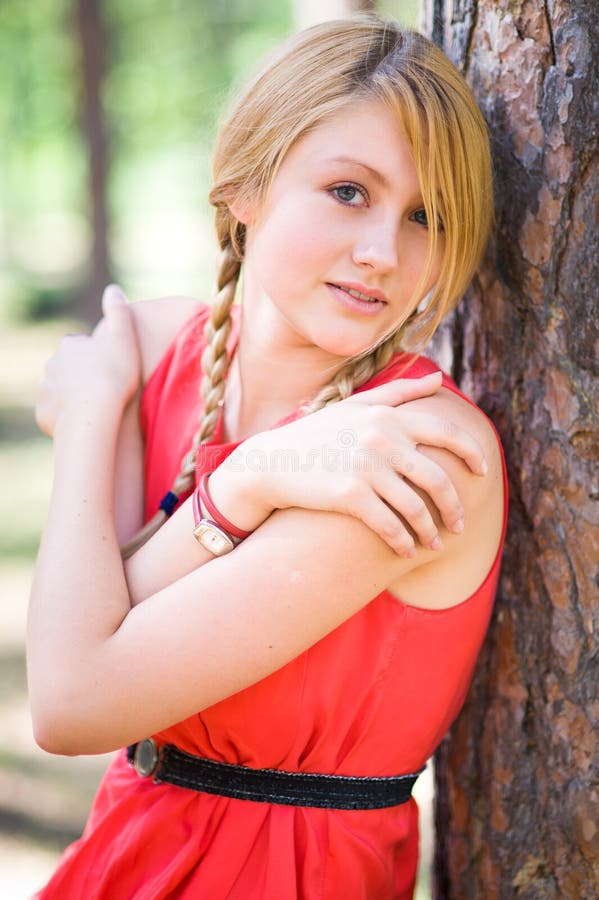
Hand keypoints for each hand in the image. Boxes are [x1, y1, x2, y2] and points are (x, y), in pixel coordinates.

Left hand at [35, 285, 140, 436]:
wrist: (95, 413)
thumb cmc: (113, 374)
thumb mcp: (123, 337)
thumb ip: (118, 312)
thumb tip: (113, 289)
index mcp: (70, 347)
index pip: (80, 347)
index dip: (94, 355)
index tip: (108, 365)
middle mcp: (52, 366)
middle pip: (66, 368)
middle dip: (79, 375)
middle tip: (102, 388)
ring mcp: (45, 391)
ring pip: (59, 391)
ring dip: (71, 396)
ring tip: (93, 408)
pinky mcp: (43, 414)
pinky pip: (54, 414)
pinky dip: (65, 417)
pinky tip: (83, 422)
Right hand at [229, 372, 486, 555]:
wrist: (272, 462)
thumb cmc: (317, 434)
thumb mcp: (356, 405)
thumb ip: (400, 393)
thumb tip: (438, 380)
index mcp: (388, 416)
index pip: (448, 433)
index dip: (473, 454)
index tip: (482, 473)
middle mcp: (381, 438)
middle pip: (437, 479)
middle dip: (454, 507)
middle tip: (459, 525)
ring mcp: (366, 467)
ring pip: (416, 508)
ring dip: (429, 531)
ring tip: (433, 544)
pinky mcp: (350, 495)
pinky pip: (389, 525)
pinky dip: (403, 542)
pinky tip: (407, 551)